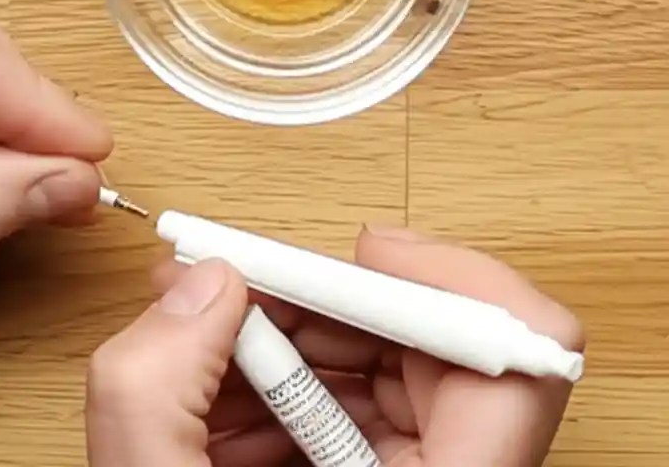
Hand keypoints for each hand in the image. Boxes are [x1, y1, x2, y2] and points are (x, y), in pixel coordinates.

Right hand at [85, 227, 584, 466]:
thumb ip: (155, 392)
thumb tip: (202, 289)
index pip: (518, 372)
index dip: (450, 285)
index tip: (358, 257)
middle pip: (439, 358)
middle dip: (328, 309)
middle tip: (241, 293)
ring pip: (389, 380)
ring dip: (290, 349)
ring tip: (208, 364)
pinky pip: (354, 415)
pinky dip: (281, 392)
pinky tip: (217, 408)